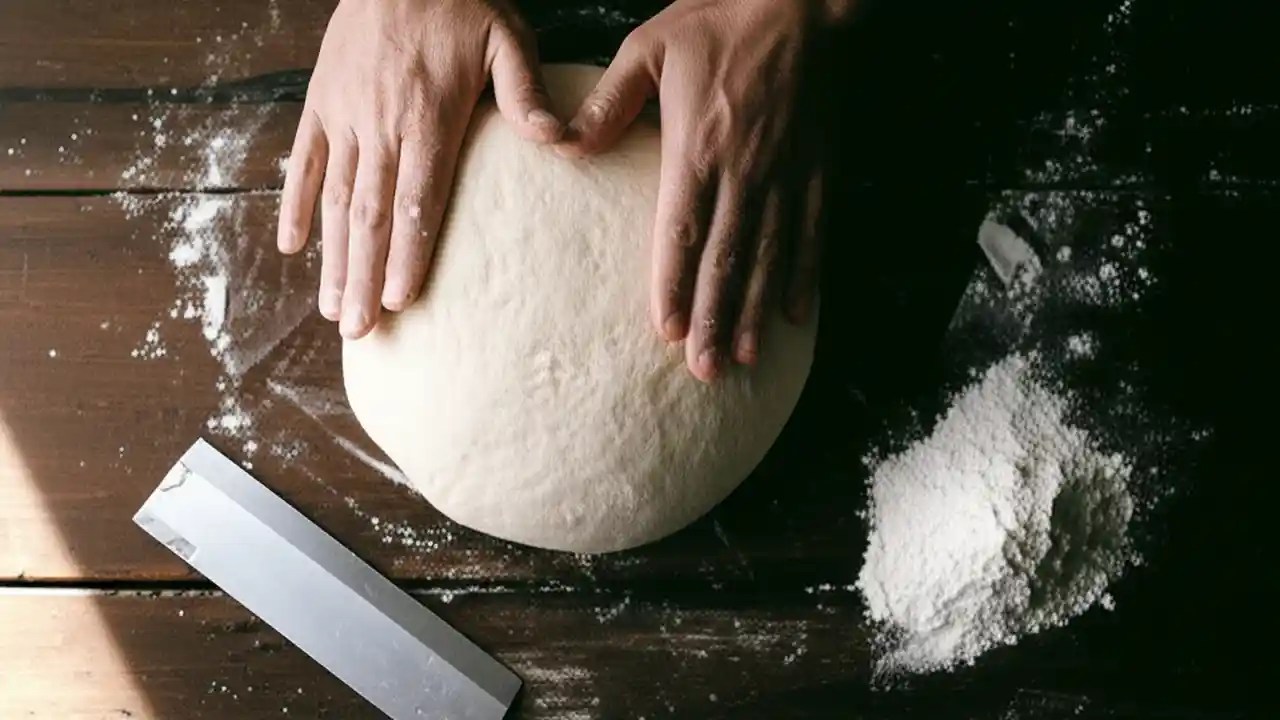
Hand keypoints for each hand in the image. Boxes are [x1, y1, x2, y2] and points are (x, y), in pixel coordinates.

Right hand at [277, 0, 561, 337]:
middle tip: (359, 332)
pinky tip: (294, 248)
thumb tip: (559, 141)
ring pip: (334, 199)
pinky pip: (302, 161)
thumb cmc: (462, 2)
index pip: (416, 199)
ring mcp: (343, 116)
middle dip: (363, 277)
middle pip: (370, 214)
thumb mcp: (505, 36)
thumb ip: (525, 92)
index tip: (401, 302)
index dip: (407, 253)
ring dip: (332, 257)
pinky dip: (296, 204)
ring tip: (332, 309)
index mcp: (427, 116)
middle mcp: (379, 125)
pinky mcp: (320, 103)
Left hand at [558, 0, 848, 382]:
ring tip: (741, 359)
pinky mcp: (817, 170)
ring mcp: (785, 174)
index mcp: (697, 146)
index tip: (666, 330)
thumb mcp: (650, 47)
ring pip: (768, 257)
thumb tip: (564, 144)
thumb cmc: (719, 20)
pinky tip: (794, 316)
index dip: (674, 283)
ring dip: (753, 311)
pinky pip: (811, 234)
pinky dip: (804, 277)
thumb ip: (608, 102)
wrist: (804, 0)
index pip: (681, 230)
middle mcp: (744, 171)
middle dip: (713, 318)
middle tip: (703, 370)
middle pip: (726, 259)